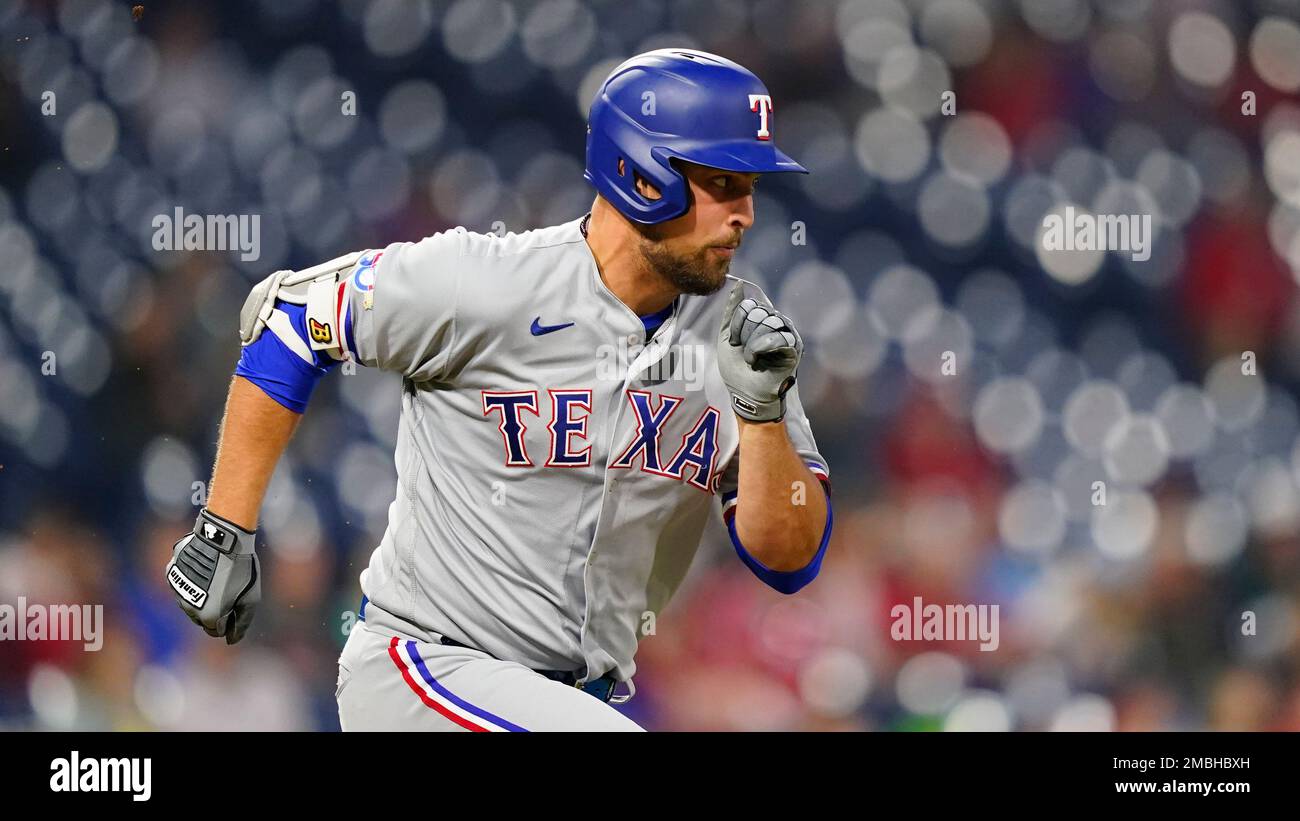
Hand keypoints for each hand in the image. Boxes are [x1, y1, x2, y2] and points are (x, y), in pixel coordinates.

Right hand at [164, 508, 260, 644]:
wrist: (222, 537)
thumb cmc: (240, 568)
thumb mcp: (250, 598)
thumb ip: (241, 623)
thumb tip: (231, 640)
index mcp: (208, 616)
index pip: (215, 631)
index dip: (227, 621)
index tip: (234, 605)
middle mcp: (187, 607)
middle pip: (200, 618)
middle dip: (213, 609)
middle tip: (227, 589)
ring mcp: (177, 590)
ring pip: (189, 601)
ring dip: (201, 594)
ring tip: (217, 575)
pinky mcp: (171, 573)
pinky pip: (182, 583)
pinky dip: (191, 579)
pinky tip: (204, 566)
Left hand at [716, 280, 802, 422]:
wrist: (745, 393)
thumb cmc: (737, 368)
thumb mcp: (727, 336)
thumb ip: (732, 311)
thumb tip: (738, 283)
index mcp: (763, 318)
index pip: (749, 306)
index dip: (737, 324)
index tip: (734, 342)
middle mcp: (778, 323)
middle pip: (758, 313)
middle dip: (744, 334)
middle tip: (744, 352)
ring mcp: (788, 334)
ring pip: (768, 323)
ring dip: (752, 344)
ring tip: (751, 358)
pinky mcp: (794, 348)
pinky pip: (779, 337)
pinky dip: (762, 348)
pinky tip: (757, 359)